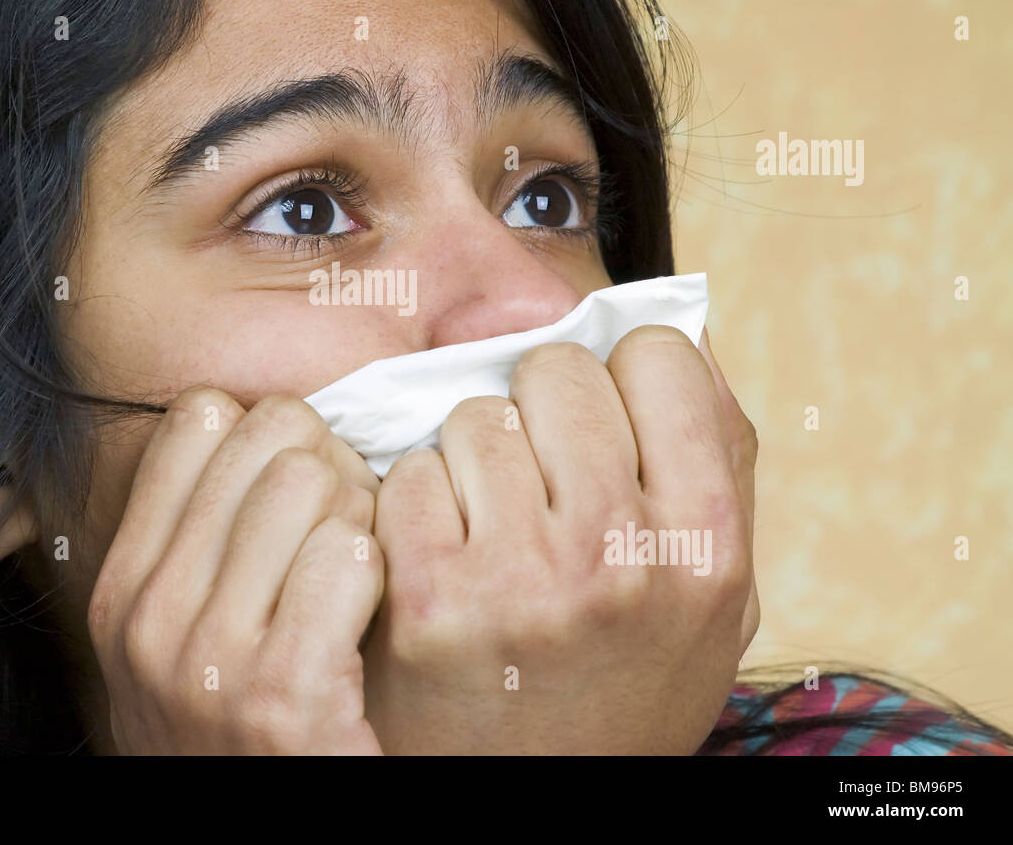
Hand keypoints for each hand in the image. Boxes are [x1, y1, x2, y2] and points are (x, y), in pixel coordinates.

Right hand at [87, 389, 384, 753]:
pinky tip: (368, 617)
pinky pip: (348, 557)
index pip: (201, 418)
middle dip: (328, 464)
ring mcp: (209, 660)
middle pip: (270, 433)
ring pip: (313, 481)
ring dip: (358, 517)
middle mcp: (150, 616)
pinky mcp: (282, 698)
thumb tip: (247, 420)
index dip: (269, 435)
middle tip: (344, 528)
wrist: (269, 826)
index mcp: (124, 587)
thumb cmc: (247, 731)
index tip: (294, 491)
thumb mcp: (182, 640)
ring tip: (358, 577)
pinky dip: (375, 575)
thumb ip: (196, 539)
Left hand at [361, 324, 758, 753]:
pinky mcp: (426, 596)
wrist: (536, 794)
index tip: (608, 419)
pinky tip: (441, 555)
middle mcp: (619, 556)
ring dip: (474, 455)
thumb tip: (677, 331)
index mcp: (706, 543)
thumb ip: (716, 459)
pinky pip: (410, 472)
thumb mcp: (713, 591)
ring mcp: (518, 576)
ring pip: (474, 413)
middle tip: (539, 474)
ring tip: (492, 523)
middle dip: (541, 408)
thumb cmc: (623, 677)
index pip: (656, 354)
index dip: (624, 378)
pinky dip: (418, 502)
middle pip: (556, 369)